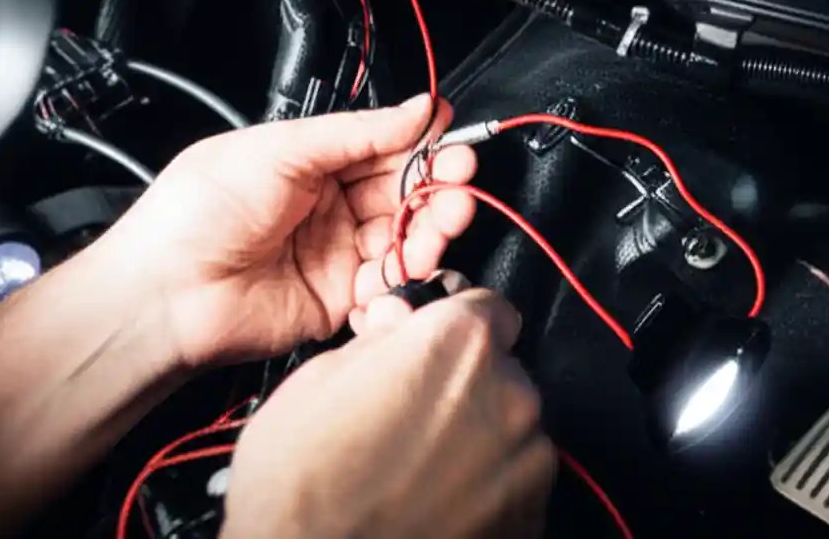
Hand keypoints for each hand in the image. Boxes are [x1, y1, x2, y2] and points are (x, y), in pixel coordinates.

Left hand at [78, 95, 476, 368]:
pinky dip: (405, 277)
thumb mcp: (279, 149)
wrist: (164, 292)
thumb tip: (417, 108)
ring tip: (441, 223)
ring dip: (432, 229)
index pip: (385, 147)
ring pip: (405, 238)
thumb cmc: (198, 212)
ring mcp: (335, 254)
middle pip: (404, 192)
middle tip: (459, 183)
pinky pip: (388, 286)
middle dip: (438, 187)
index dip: (423, 145)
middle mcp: (328, 206)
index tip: (454, 140)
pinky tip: (406, 265)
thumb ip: (355, 132)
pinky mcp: (337, 301)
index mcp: (311, 162)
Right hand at [222, 289, 554, 538]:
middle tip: (411, 418)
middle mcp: (509, 395)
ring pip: (511, 431)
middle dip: (464, 388)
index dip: (456, 326)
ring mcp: (526, 463)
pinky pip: (514, 485)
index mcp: (458, 344)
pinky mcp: (530, 519)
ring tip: (419, 471)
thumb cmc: (298, 482)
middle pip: (501, 373)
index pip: (489, 309)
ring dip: (478, 440)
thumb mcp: (317, 379)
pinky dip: (486, 491)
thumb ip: (380, 340)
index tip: (435, 349)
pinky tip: (435, 504)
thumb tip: (398, 322)